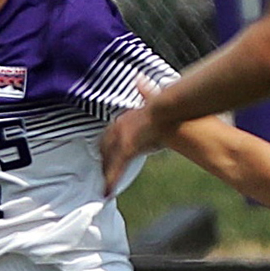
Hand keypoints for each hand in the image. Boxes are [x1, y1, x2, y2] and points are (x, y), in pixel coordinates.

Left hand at [100, 80, 166, 195]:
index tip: (105, 153)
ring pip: (109, 159)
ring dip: (107, 173)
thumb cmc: (165, 107)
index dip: (107, 145)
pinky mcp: (127, 148)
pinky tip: (108, 191)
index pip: (111, 133)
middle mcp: (119, 127)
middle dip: (104, 161)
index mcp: (126, 117)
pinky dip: (112, 180)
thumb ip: (145, 91)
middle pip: (105, 147)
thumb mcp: (153, 98)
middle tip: (102, 174)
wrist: (168, 110)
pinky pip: (117, 167)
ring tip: (105, 187)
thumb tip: (139, 79)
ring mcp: (121, 138)